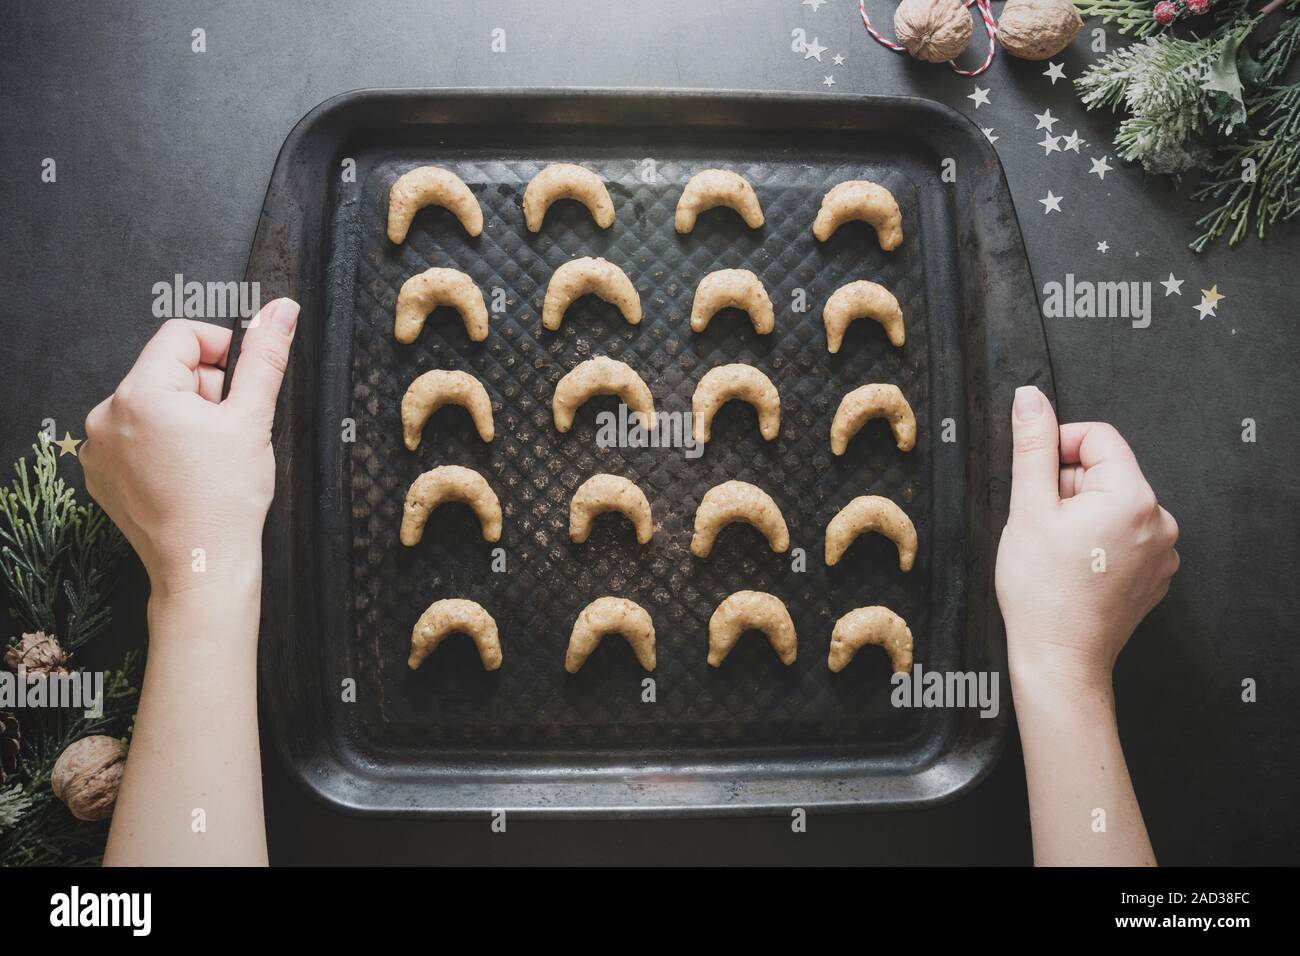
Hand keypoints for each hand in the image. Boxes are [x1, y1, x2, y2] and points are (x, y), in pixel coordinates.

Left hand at [81, 299, 298, 598]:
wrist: (203, 565)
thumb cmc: (227, 500)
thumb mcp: (253, 419)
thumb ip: (266, 357)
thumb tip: (281, 310)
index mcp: (141, 393)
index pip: (182, 334)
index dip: (222, 351)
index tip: (242, 384)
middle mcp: (107, 414)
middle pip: (167, 370)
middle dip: (205, 391)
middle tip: (229, 431)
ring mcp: (98, 447)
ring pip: (153, 404)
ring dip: (186, 417)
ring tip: (209, 457)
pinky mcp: (100, 473)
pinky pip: (135, 436)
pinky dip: (163, 444)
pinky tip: (186, 473)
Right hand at [995, 386, 1178, 691]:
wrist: (1059, 658)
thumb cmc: (1040, 590)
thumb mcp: (1027, 508)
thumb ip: (1032, 446)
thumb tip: (1030, 398)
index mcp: (1132, 496)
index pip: (1097, 437)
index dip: (1057, 449)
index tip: (1034, 481)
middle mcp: (1160, 519)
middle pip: (1104, 471)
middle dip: (1066, 488)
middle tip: (1040, 525)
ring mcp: (1163, 550)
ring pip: (1111, 504)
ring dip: (1080, 514)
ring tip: (1055, 550)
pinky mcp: (1156, 573)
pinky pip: (1124, 535)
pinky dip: (1097, 540)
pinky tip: (1074, 567)